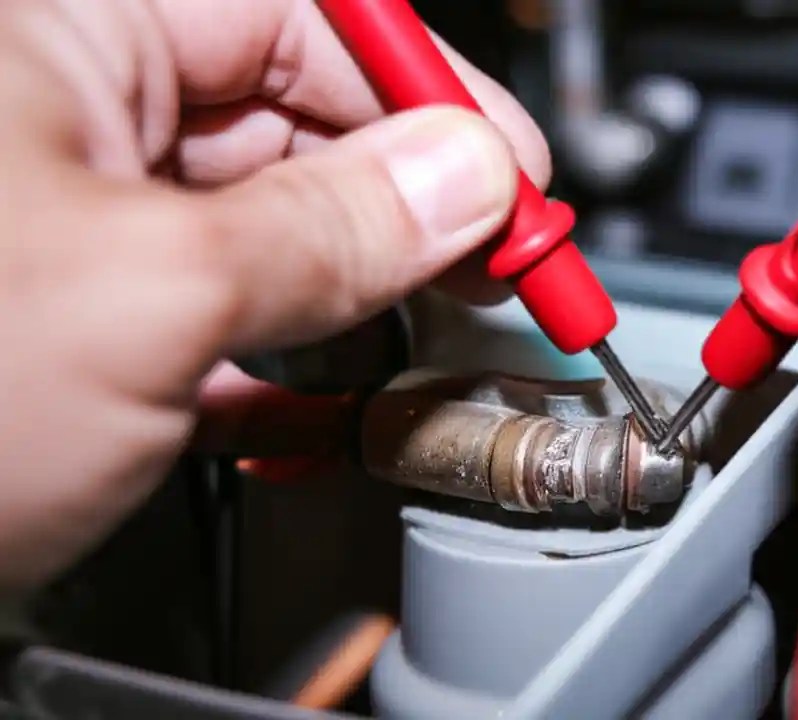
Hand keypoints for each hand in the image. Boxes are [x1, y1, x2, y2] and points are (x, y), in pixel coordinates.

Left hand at [0, 0, 549, 591]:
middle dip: (401, 201)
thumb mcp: (148, 292)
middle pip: (284, 117)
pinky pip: (202, 311)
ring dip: (350, 292)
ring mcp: (57, 218)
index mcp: (47, 26)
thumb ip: (334, 224)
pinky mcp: (64, 318)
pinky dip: (273, 360)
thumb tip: (461, 180)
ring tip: (423, 340)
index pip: (294, 11)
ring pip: (253, 225)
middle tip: (495, 265)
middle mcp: (49, 103)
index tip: (513, 170)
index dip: (426, 90)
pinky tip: (319, 401)